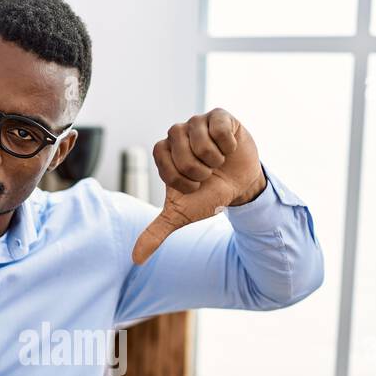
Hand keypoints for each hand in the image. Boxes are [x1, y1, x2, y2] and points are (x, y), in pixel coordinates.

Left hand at [132, 108, 265, 263]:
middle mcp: (177, 133)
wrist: (239, 187)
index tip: (192, 186)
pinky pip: (218, 127)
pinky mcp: (220, 116)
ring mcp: (198, 122)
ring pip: (199, 138)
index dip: (180, 178)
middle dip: (197, 171)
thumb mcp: (180, 216)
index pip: (163, 160)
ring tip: (218, 163)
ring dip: (213, 159)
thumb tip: (136, 259)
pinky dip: (227, 145)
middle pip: (180, 149)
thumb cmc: (206, 196)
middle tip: (207, 175)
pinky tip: (229, 150)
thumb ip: (156, 232)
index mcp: (163, 152)